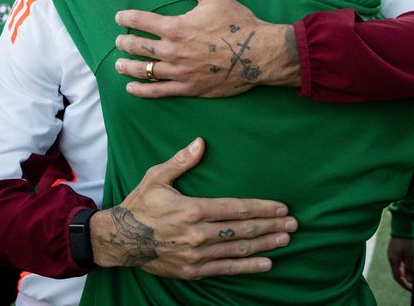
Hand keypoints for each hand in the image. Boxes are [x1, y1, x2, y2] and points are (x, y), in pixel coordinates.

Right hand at [90, 138, 297, 278]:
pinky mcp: (193, 270)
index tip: (281, 207)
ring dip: (265, 245)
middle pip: (242, 230)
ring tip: (285, 240)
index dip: (261, 208)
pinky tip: (266, 263)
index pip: (235, 209)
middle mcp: (196, 234)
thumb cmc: (140, 204)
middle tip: (294, 224)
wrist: (119, 240)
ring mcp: (196, 255)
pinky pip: (226, 269)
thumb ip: (181, 161)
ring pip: (238, 249)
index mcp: (191, 209)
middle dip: (270, 226)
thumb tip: (201, 142)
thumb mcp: (156, 177)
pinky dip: (247, 267)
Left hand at [114, 0, 298, 98]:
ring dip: (127, 67)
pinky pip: (159, 91)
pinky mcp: (188, 87)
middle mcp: (173, 51)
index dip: (126, 18)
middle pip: (138, 47)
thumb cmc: (237, 21)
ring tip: (119, 64)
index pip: (140, 21)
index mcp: (176, 27)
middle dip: (124, 43)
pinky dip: (142, 90)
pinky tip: (132, 88)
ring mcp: (179, 72)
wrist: (258, 53)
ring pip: (144, 70)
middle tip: (118, 41)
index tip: (119, 18)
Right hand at [387, 236, 413, 291]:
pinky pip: (400, 262)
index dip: (405, 285)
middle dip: (406, 280)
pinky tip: (412, 267)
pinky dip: (405, 267)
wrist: (403, 225)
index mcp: (393, 260)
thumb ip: (410, 269)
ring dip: (406, 274)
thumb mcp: (411, 256)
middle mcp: (391, 258)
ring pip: (399, 268)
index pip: (397, 277)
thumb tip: (410, 280)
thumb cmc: (407, 241)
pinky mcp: (395, 250)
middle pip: (397, 273)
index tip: (413, 290)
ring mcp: (393, 253)